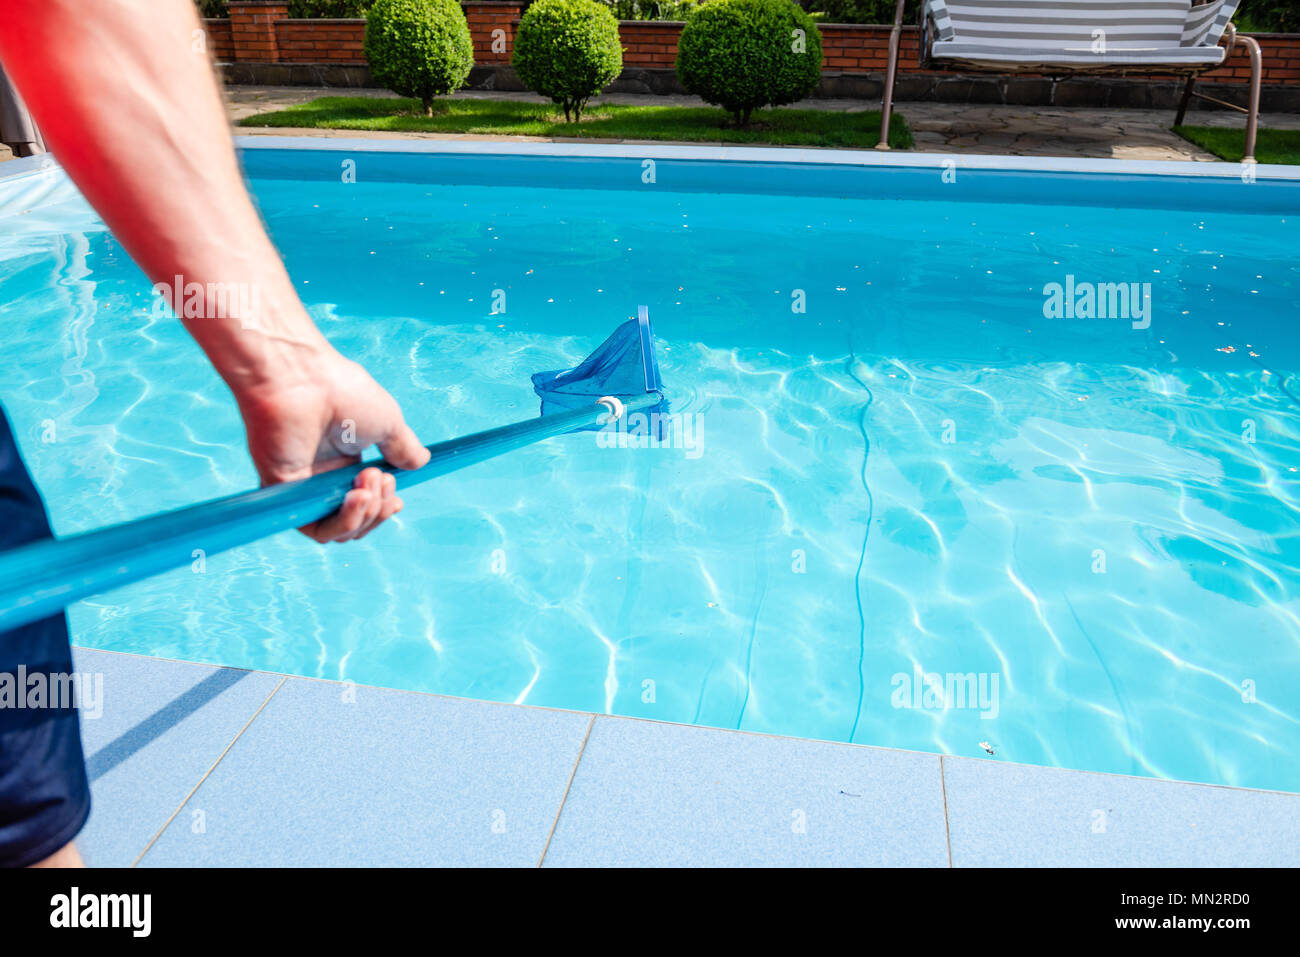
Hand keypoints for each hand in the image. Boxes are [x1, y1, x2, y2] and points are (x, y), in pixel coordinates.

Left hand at [234, 349, 429, 542]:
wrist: (305, 380)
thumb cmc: (342, 392)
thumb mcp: (388, 421)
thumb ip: (402, 447)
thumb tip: (421, 462)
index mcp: (343, 460)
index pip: (366, 501)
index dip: (383, 508)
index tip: (398, 500)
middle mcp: (322, 476)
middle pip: (356, 520)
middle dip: (378, 511)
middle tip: (382, 481)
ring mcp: (302, 486)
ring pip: (338, 530)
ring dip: (363, 517)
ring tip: (368, 488)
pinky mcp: (284, 494)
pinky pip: (314, 529)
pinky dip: (341, 522)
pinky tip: (356, 498)